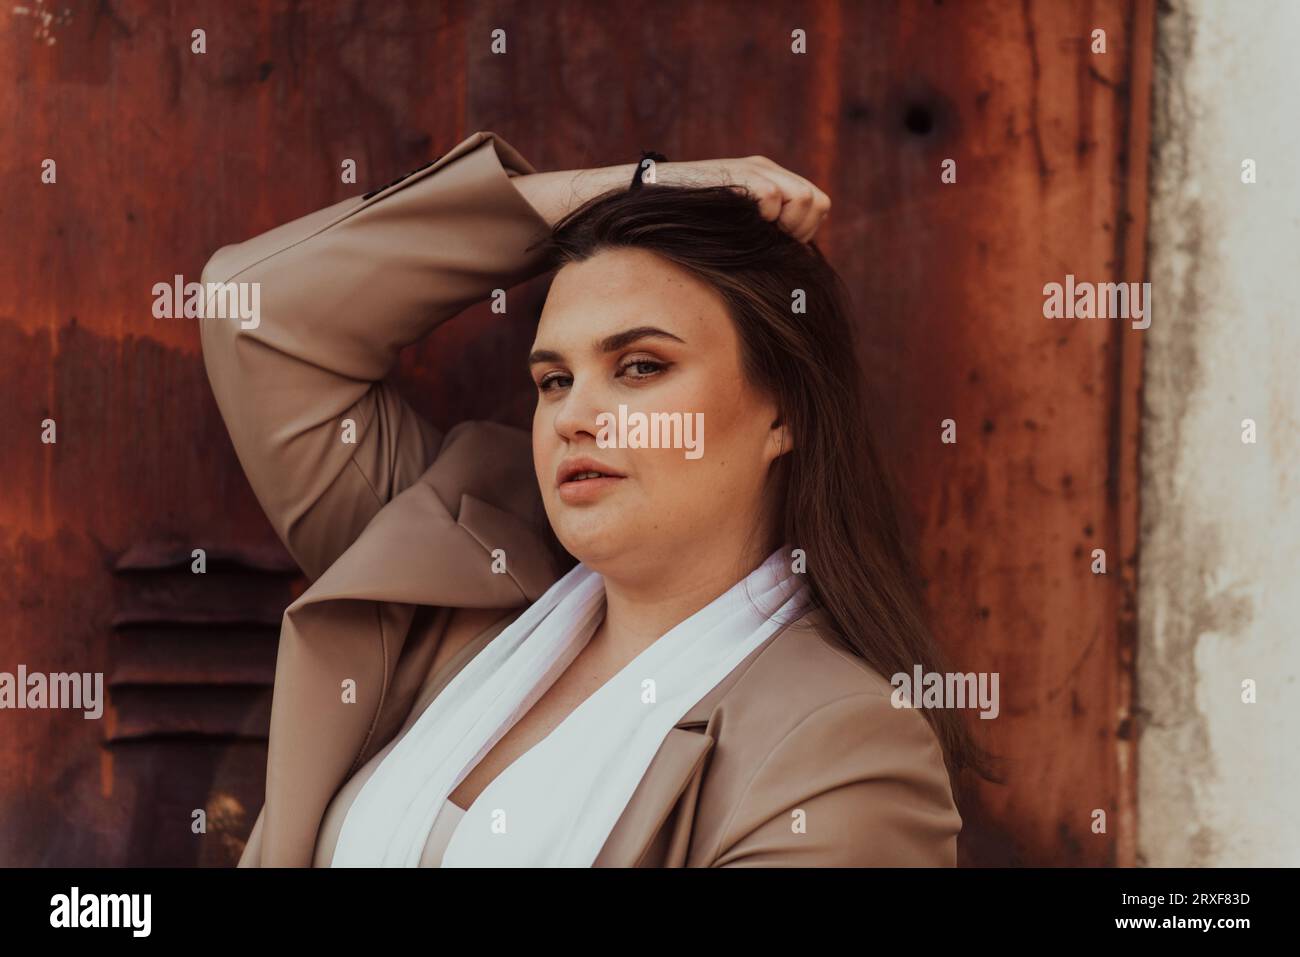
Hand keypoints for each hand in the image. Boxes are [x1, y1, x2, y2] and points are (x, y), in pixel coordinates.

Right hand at [652, 155, 831, 243]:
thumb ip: (764, 229)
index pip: (818, 202)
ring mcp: (755, 169)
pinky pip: (774, 197)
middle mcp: (767, 169)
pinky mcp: (739, 174)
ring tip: (760, 231)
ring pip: (803, 197)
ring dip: (786, 224)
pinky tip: (745, 222)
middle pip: (816, 201)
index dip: (806, 229)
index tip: (781, 243)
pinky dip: (765, 216)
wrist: (651, 199)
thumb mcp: (735, 224)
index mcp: (771, 178)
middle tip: (773, 240)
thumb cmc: (690, 221)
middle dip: (800, 229)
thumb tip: (796, 255)